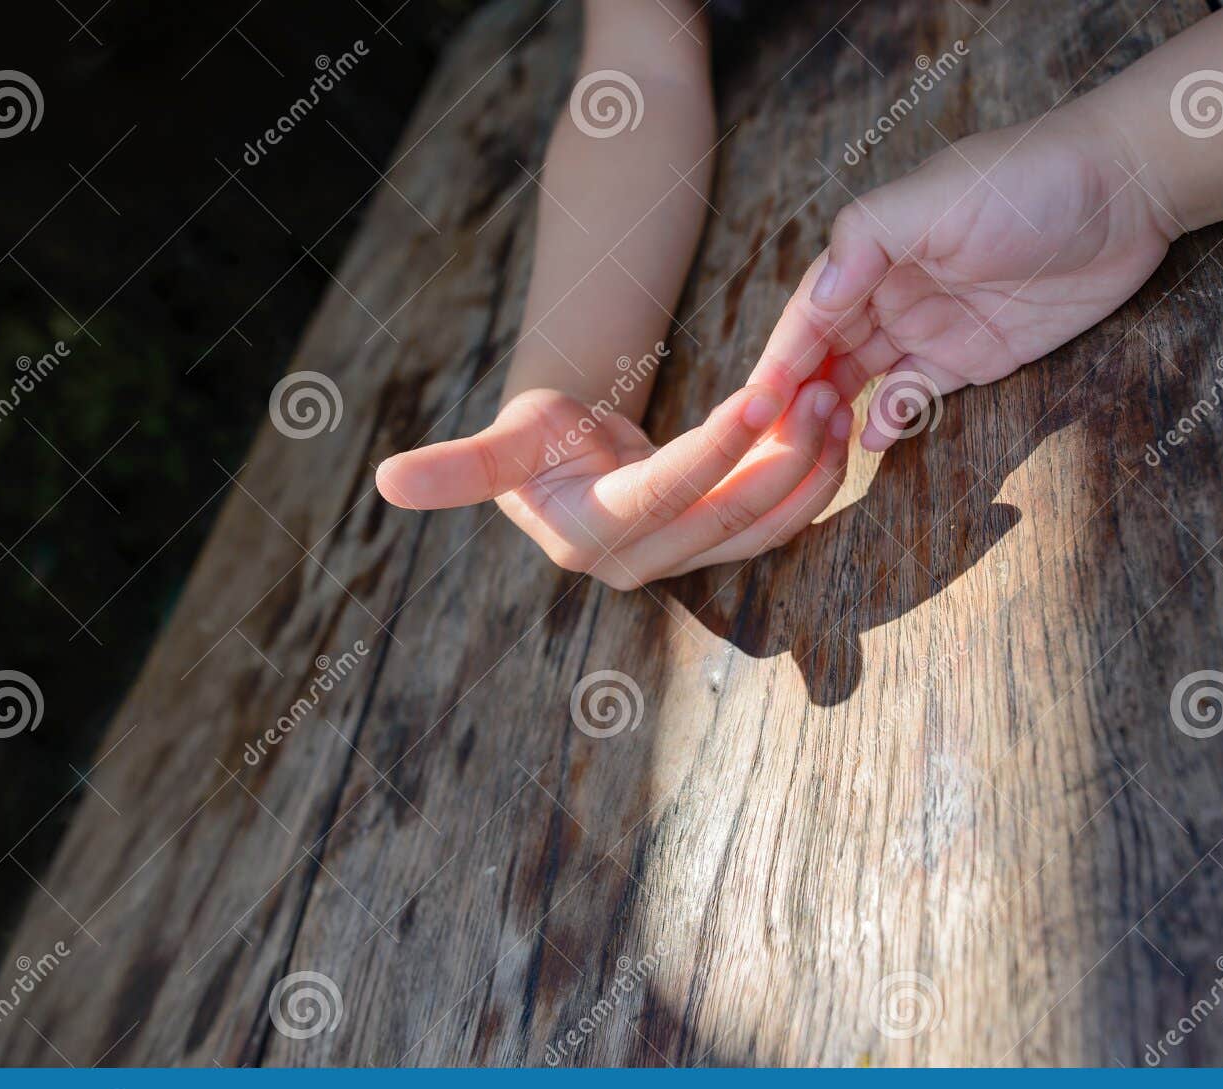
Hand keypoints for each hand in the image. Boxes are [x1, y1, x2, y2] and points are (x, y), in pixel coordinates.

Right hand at [375, 381, 852, 588]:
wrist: (568, 463)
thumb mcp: (503, 447)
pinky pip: (777, 523)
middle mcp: (641, 564)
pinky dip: (811, 479)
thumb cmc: (537, 444)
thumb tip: (383, 483)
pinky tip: (838, 428)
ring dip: (808, 468)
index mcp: (589, 537)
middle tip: (820, 389)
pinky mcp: (718, 548)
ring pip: (763, 525)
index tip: (761, 395)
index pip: (664, 492)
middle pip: (726, 515)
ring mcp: (685, 561)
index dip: (713, 449)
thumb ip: (458, 469)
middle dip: (781, 455)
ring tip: (839, 400)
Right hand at [748, 108, 1178, 448]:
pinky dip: (891, 417)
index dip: (780, 356)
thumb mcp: (940, 196)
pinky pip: (918, 394)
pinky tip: (872, 442)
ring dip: (837, 410)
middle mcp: (893, 287)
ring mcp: (933, 324)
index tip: (753, 403)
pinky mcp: (975, 355)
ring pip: (865, 376)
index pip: (809, 311)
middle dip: (799, 395)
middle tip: (776, 444)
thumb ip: (868, 240)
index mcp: (874, 248)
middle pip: (827, 350)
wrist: (1127, 194)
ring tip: (815, 449)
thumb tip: (814, 300)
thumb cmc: (1032, 179)